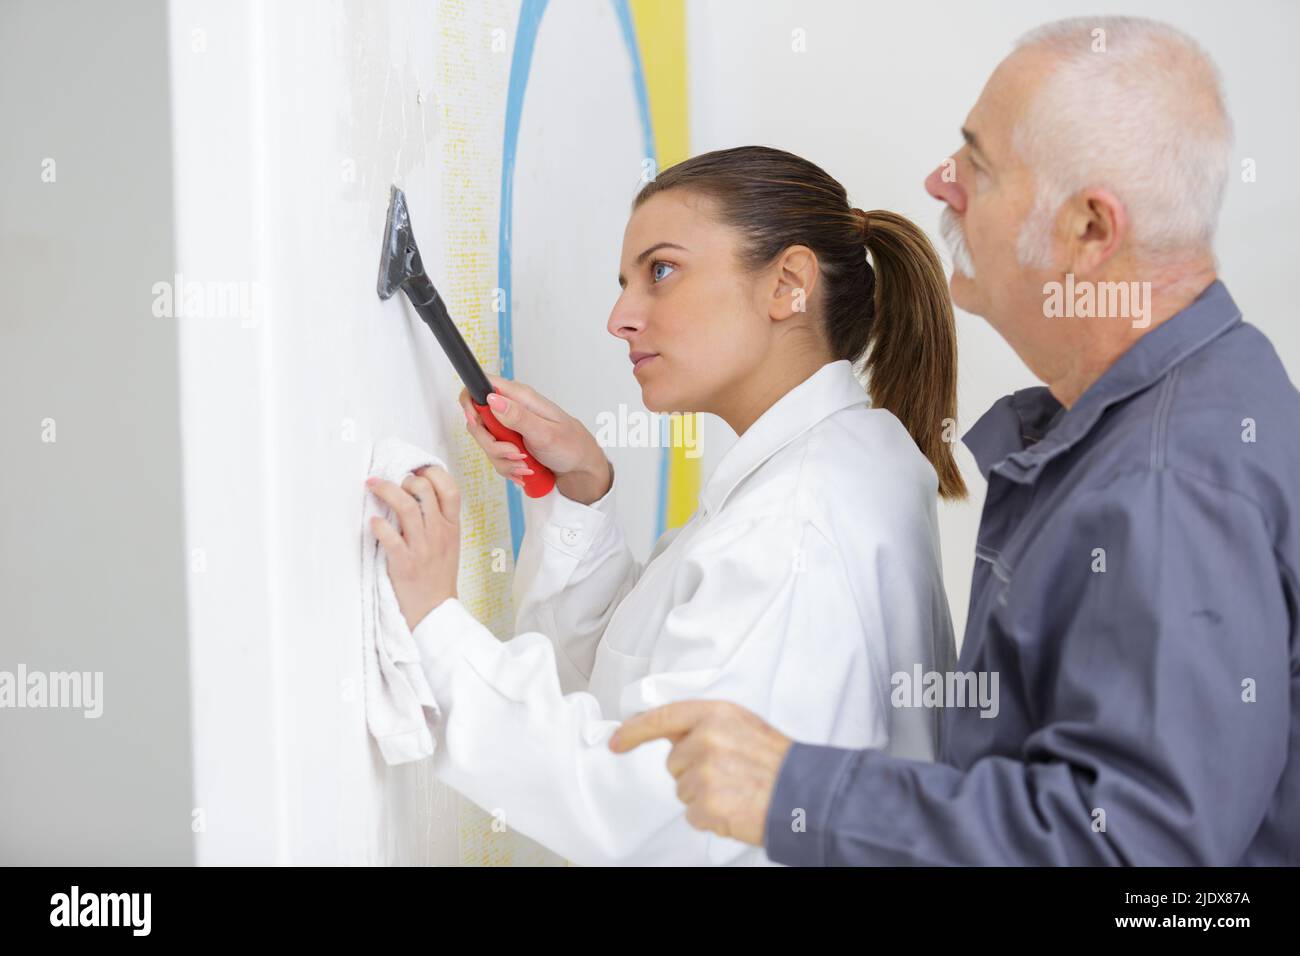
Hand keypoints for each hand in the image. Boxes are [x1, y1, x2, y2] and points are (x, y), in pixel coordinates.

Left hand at [367, 465, 459, 631]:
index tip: (417, 470)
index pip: (450, 488)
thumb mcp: (449, 544)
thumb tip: (418, 491)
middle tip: (391, 482)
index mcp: (452, 527)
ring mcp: (422, 547)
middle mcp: (439, 533)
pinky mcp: (404, 563)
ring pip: (405, 507)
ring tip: (373, 486)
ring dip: (385, 490)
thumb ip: (439, 519)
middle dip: (404, 479)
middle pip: (424, 490)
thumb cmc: (438, 576)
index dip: (433, 473)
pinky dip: (378, 526)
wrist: (435, 611)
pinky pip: (389, 537)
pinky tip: (372, 523)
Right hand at [459, 374, 611, 504]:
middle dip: (491, 444)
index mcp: (519, 397)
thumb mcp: (545, 433)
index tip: (476, 422)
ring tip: (527, 464)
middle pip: (477, 422)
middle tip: (515, 452)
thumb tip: (492, 399)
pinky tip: (525, 470)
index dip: (470, 402)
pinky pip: (496, 458)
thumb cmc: (571, 446)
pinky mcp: (510, 445)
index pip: (480, 385)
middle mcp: (511, 410)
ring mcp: (510, 429)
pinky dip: (508, 467)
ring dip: (504, 460)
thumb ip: (517, 417)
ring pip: (486, 444)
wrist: (582, 468)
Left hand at [609, 701, 792, 846]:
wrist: (805, 794)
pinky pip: (694, 815)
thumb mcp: (742, 725)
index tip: (617, 742)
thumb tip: (674, 735)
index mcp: (716, 713)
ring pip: (682, 790)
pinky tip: (735, 807)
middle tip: (730, 774)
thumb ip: (707, 725)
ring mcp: (706, 772)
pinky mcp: (707, 804)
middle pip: (674, 762)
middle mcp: (707, 738)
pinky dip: (711, 817)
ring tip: (737, 789)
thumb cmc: (776, 762)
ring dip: (704, 796)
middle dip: (694, 771)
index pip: (663, 717)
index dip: (635, 730)